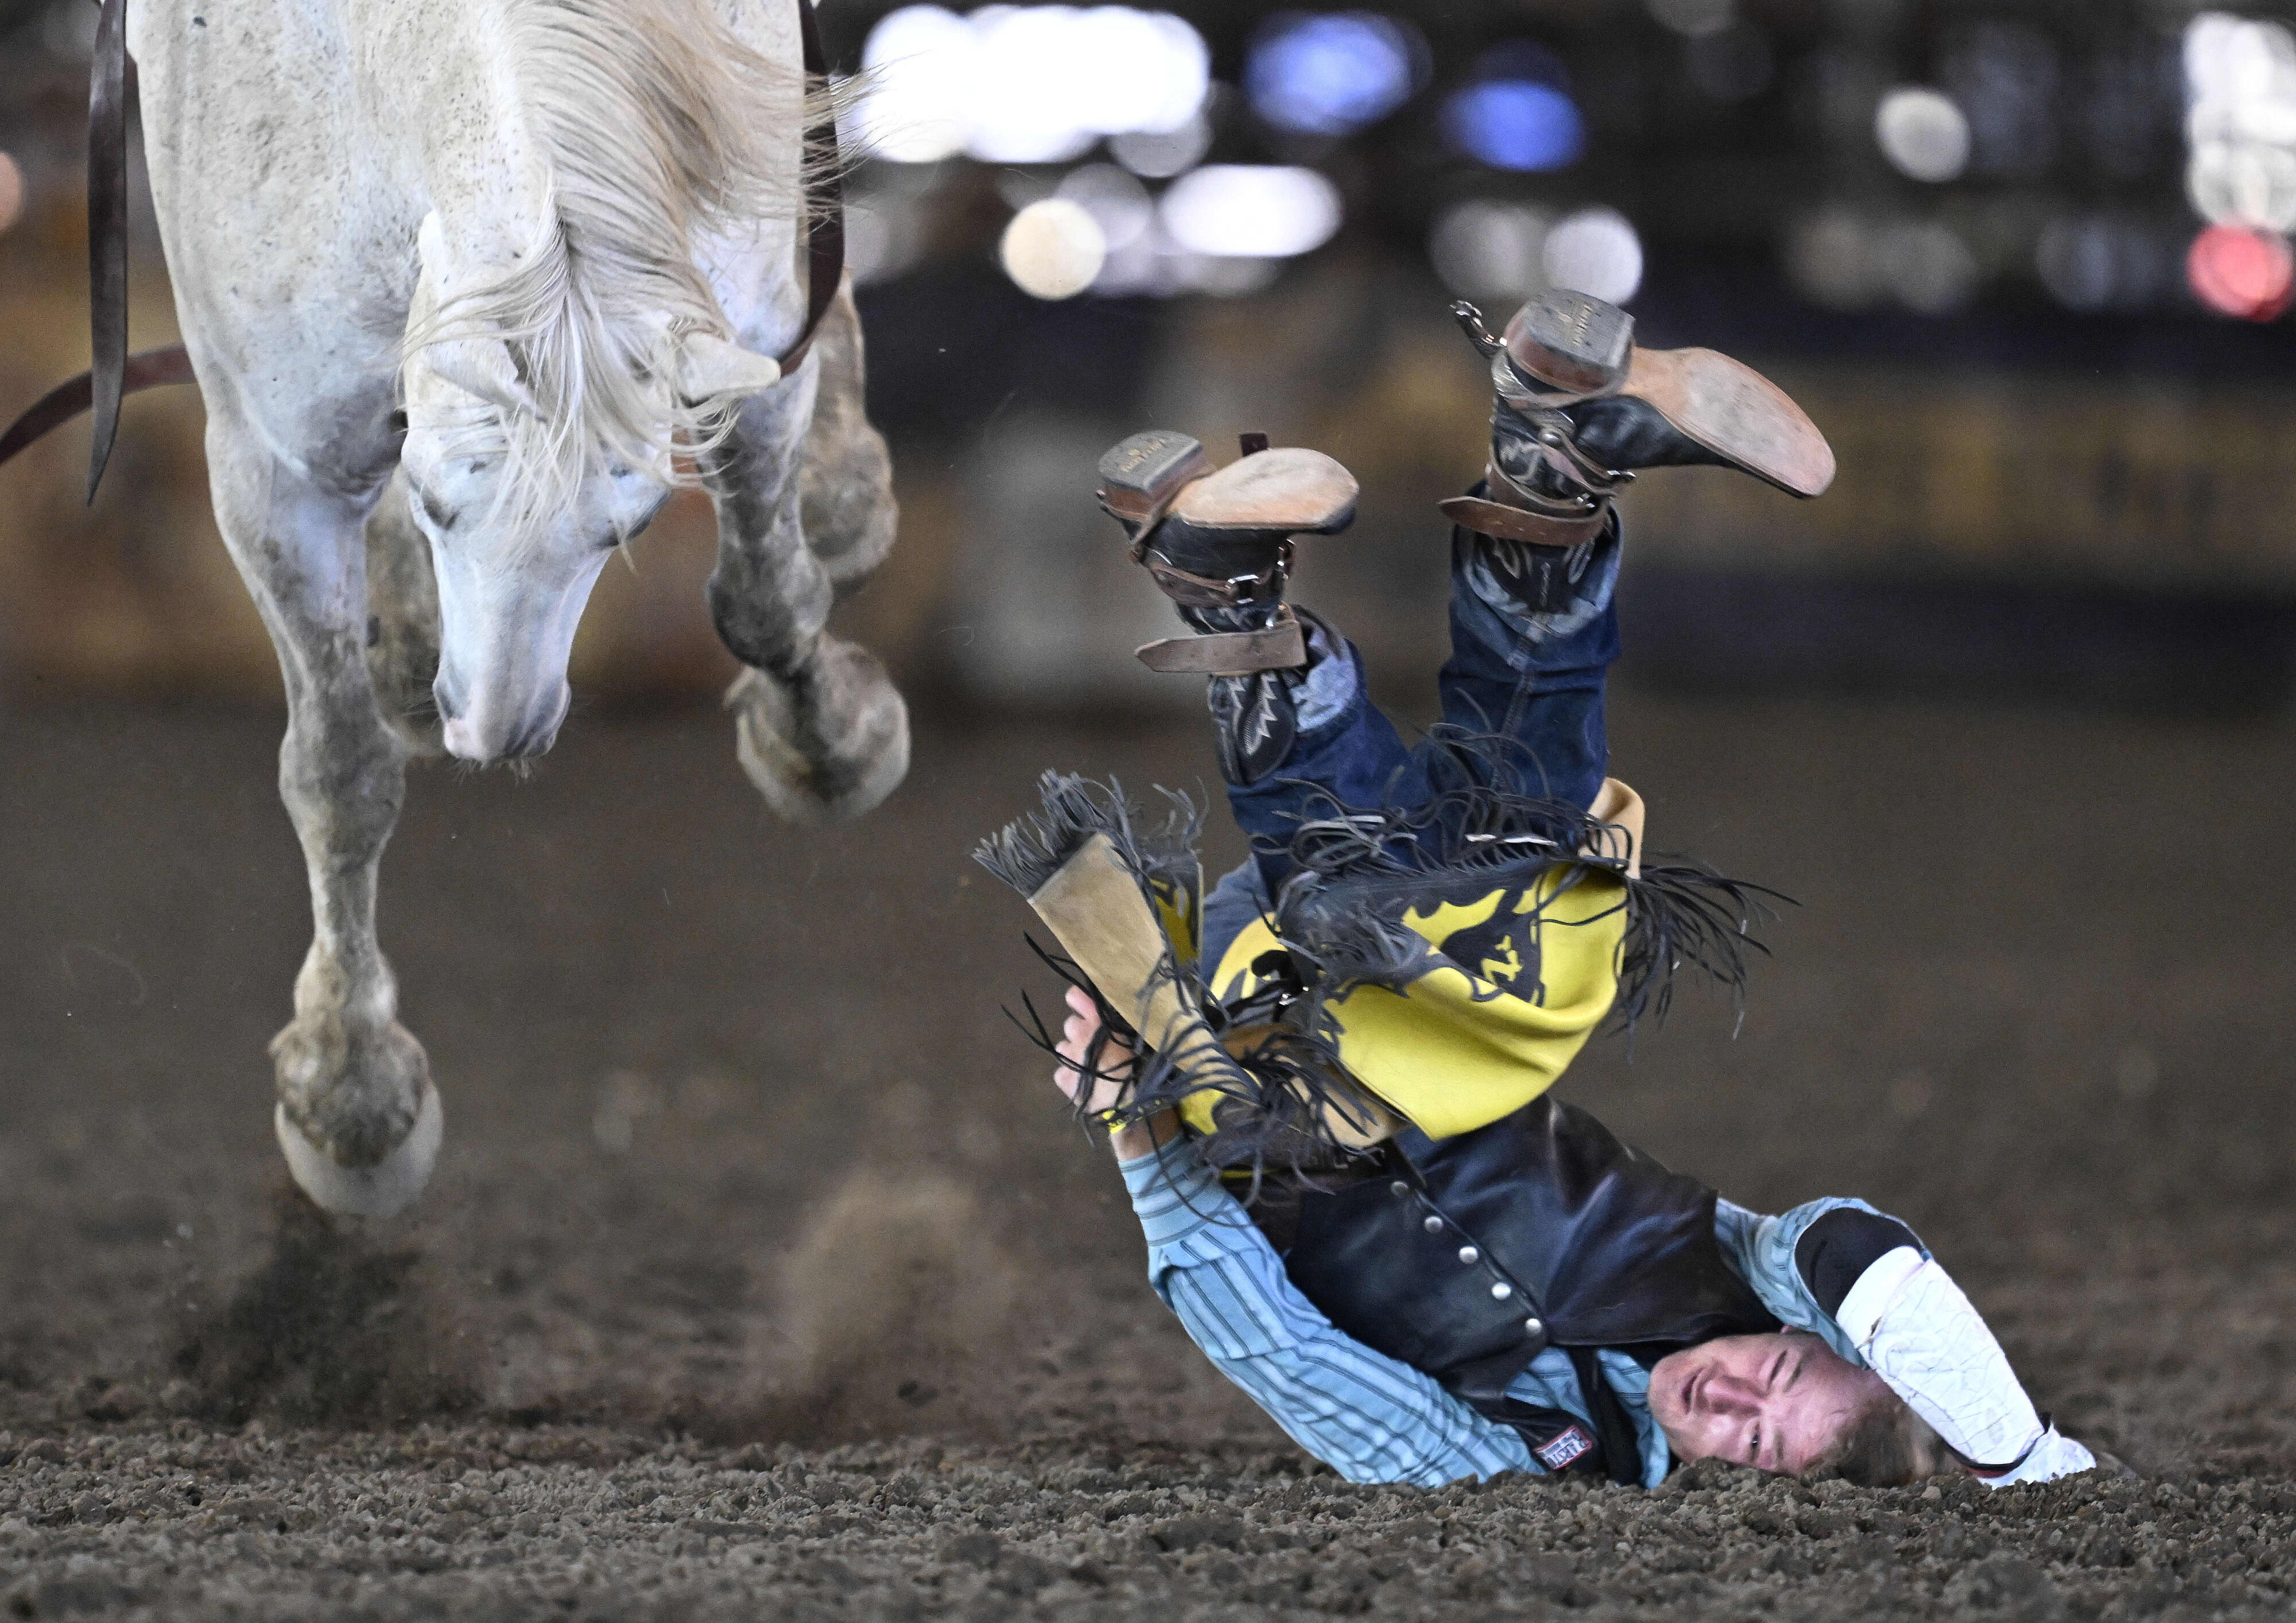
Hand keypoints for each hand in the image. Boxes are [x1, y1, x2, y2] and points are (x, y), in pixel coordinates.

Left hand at [1054, 985, 1134, 1116]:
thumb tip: (1114, 1019)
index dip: (1076, 999)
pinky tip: (1084, 1083)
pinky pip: (1061, 1072)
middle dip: (1080, 1033)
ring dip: (1074, 1054)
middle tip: (1094, 1045)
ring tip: (1089, 1067)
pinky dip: (1070, 1077)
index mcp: (1098, 1021)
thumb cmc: (1139, 1067)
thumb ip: (1120, 1026)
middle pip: (1070, 1024)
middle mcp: (1080, 1034)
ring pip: (1063, 1048)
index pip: (1075, 997)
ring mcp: (1069, 1057)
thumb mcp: (1135, 1039)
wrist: (1129, 1102)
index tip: (1079, 1004)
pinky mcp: (1063, 1078)